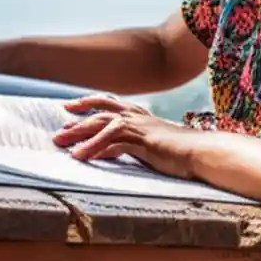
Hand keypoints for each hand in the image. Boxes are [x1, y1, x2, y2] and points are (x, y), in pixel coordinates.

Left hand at [52, 95, 199, 179]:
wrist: (202, 152)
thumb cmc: (181, 150)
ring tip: (63, 145)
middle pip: (99, 115)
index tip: (70, 107)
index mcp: (139, 114)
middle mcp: (137, 117)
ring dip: (81, 136)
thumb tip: (119, 146)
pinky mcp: (144, 142)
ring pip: (103, 127)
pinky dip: (97, 149)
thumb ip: (136, 140)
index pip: (108, 103)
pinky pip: (115, 145)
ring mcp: (140, 128)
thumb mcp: (153, 141)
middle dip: (77, 123)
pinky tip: (84, 157)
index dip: (88, 103)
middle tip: (58, 133)